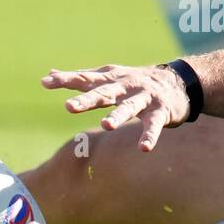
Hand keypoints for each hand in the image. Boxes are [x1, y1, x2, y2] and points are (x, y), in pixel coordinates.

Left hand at [42, 64, 189, 150]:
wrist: (177, 83)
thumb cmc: (135, 81)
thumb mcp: (108, 76)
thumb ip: (80, 77)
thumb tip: (49, 75)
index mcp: (110, 79)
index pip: (85, 79)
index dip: (66, 80)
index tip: (46, 83)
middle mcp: (125, 87)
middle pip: (104, 93)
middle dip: (87, 100)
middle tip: (69, 107)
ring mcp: (143, 99)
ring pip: (129, 108)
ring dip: (117, 116)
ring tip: (106, 126)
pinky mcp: (160, 112)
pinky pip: (154, 125)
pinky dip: (149, 136)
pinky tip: (144, 148)